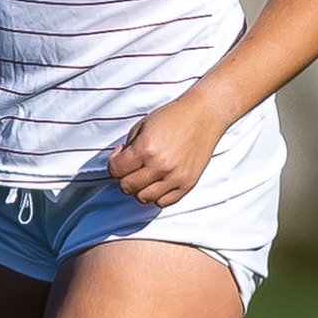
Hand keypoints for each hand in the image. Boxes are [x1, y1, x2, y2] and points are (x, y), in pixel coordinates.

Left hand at [108, 95, 235, 207]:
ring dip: (139, 189)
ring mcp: (175, 177)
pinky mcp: (187, 184)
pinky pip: (164, 202)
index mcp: (146, 148)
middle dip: (123, 177)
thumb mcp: (143, 125)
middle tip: (130, 167)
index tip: (120, 156)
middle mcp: (160, 166)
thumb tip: (121, 162)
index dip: (113, 163)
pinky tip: (157, 182)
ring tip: (143, 176)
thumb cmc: (174, 116)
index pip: (115, 170)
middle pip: (127, 187)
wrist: (204, 115)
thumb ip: (129, 146)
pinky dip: (156, 195)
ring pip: (144, 198)